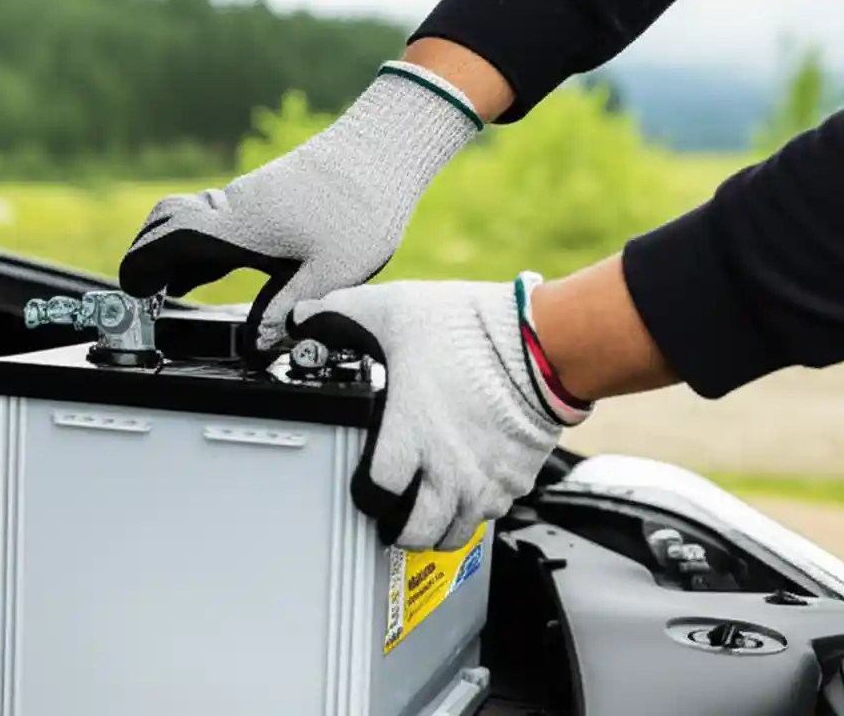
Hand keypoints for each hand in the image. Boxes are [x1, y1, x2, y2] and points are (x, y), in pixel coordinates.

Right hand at [119, 60, 481, 352]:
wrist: (386, 150)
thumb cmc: (362, 210)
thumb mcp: (329, 276)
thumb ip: (287, 311)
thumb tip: (257, 344)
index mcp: (239, 229)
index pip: (168, 242)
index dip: (140, 265)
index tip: (129, 289)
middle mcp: (235, 208)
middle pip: (168, 223)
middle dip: (147, 254)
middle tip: (141, 291)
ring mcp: (250, 196)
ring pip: (193, 219)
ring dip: (176, 249)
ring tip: (172, 288)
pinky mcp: (267, 192)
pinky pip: (217, 217)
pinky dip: (202, 241)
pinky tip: (216, 265)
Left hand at [286, 275, 592, 550]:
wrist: (541, 341)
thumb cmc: (469, 329)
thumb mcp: (393, 310)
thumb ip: (340, 315)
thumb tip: (302, 318)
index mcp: (408, 436)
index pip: (375, 495)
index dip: (364, 496)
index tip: (363, 488)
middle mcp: (445, 469)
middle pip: (416, 533)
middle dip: (398, 530)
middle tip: (391, 517)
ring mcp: (484, 480)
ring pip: (455, 533)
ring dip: (438, 527)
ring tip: (427, 512)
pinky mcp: (517, 478)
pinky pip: (492, 512)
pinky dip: (476, 509)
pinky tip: (467, 489)